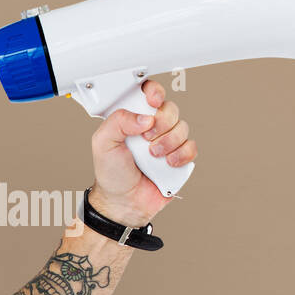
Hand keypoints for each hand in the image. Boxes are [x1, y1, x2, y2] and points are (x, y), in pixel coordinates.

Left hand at [88, 79, 196, 226]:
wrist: (124, 202)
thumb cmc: (111, 173)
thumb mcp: (103, 143)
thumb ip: (118, 121)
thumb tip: (145, 117)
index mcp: (133, 118)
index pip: (149, 93)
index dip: (155, 92)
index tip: (153, 102)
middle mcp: (152, 127)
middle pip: (170, 109)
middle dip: (162, 124)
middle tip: (147, 139)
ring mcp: (167, 142)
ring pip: (183, 127)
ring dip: (169, 143)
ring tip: (154, 156)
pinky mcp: (179, 157)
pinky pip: (191, 147)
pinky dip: (181, 155)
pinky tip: (168, 164)